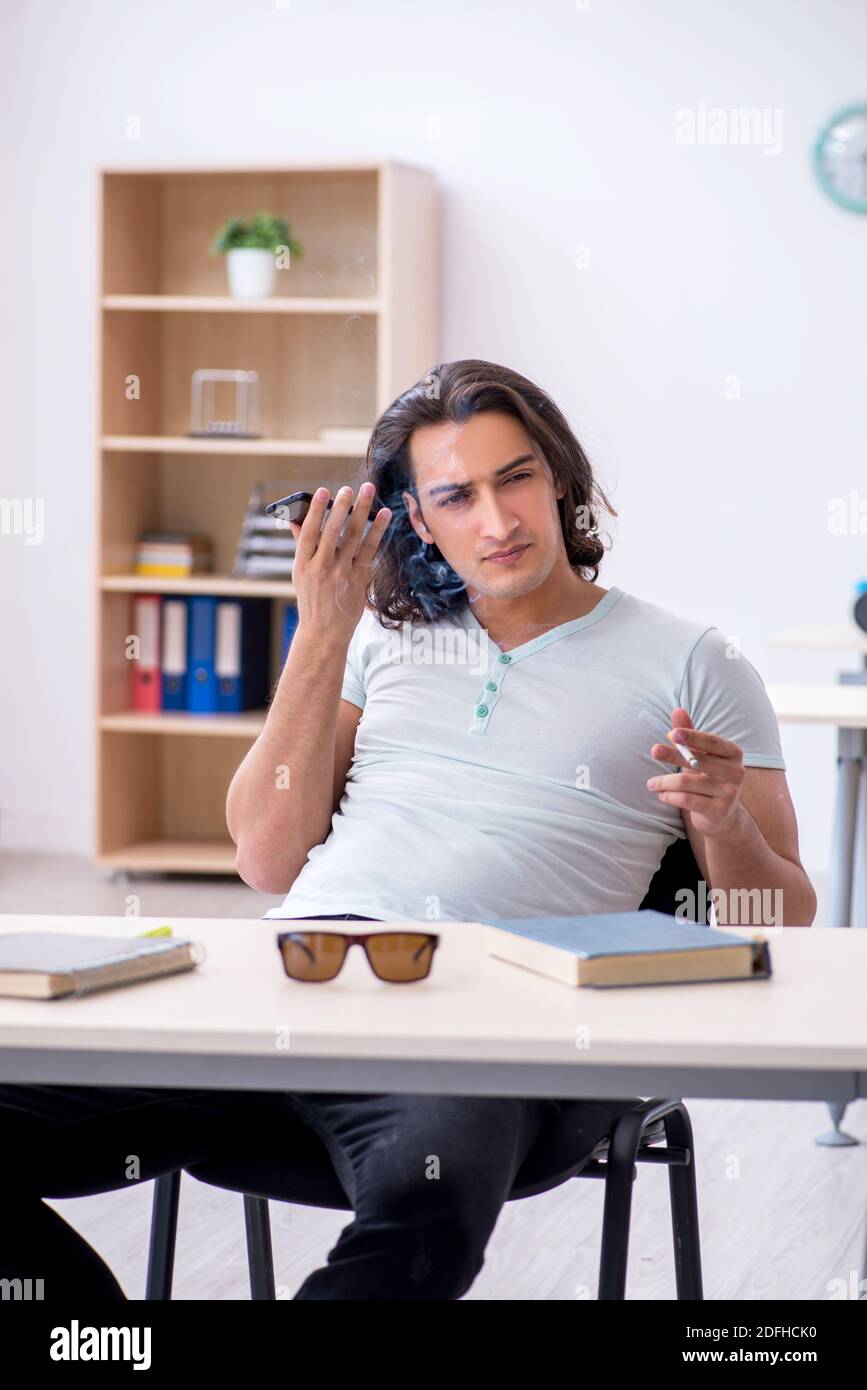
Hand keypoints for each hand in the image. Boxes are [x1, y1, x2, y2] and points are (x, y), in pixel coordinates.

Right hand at [287, 483, 390, 646]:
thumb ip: (301, 545)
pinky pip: (370, 551)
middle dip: (342, 506)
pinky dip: (378, 531)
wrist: (324, 632)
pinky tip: (384, 515)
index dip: (316, 510)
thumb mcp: (300, 573)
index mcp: (303, 564)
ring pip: (353, 537)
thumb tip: (295, 520)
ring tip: (368, 491)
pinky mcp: (358, 580)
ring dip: (362, 511)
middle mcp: (321, 567)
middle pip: (333, 531)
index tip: (322, 491)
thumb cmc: (312, 599)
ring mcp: (341, 574)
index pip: (309, 532)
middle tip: (349, 488)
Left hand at [645, 706, 745, 837]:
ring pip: (687, 783)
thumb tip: (677, 710)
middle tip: (654, 750)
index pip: (712, 742)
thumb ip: (689, 734)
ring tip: (651, 783)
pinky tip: (661, 795)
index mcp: (733, 753)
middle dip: (674, 754)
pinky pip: (687, 800)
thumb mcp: (700, 756)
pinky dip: (670, 796)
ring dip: (664, 782)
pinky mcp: (719, 811)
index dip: (693, 736)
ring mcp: (729, 793)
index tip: (672, 733)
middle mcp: (736, 772)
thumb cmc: (708, 777)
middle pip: (699, 760)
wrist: (722, 815)